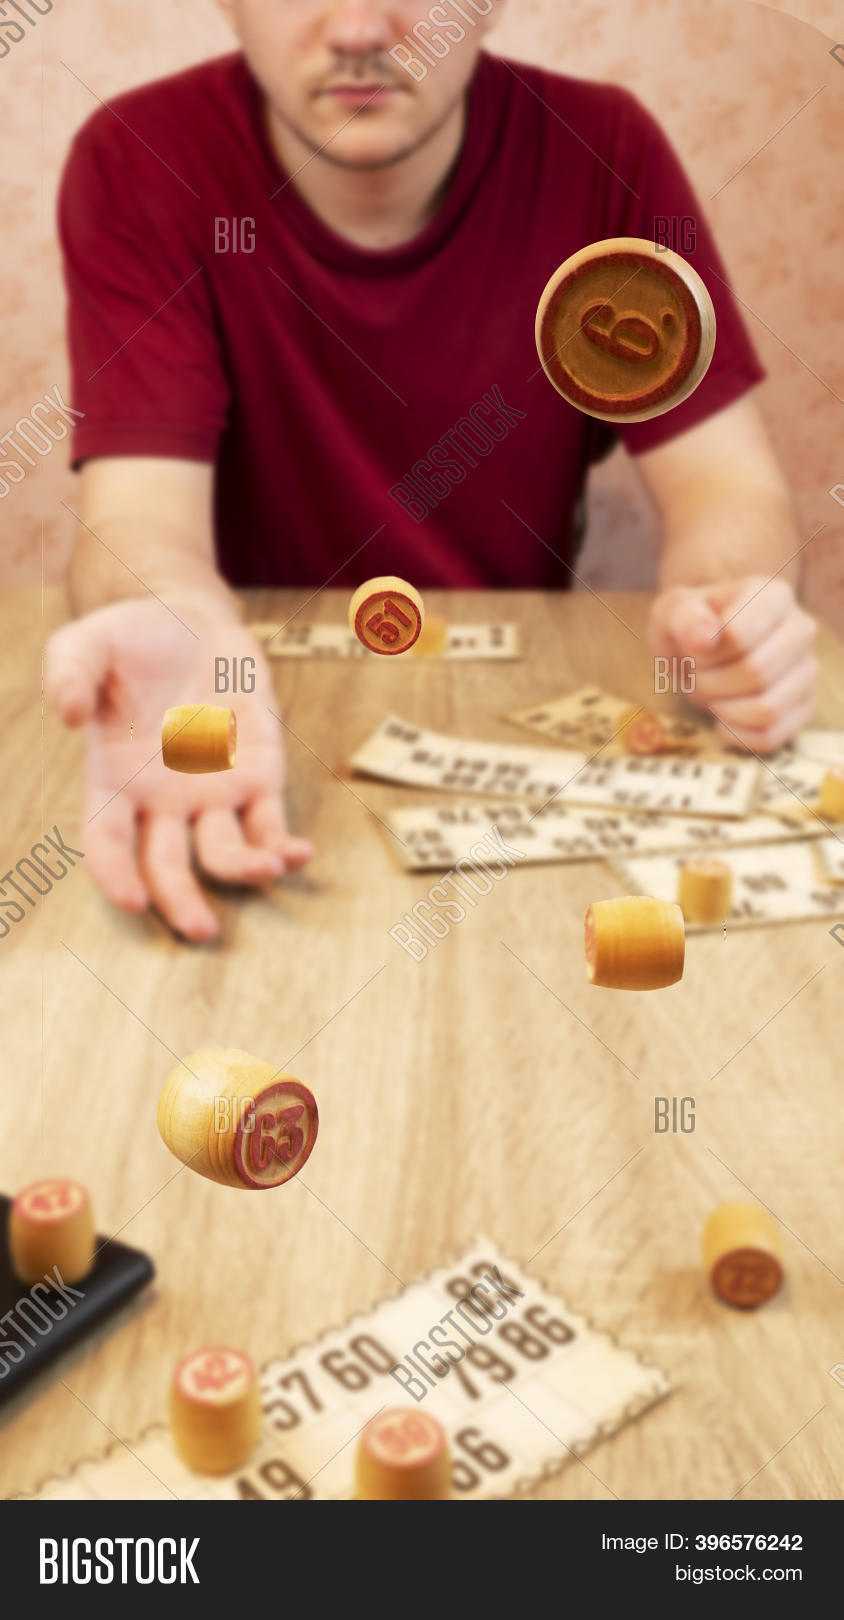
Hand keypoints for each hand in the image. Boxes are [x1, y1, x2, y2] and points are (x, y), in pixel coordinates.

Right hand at [45, 600, 313, 939]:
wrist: (189, 617)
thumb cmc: (130, 638)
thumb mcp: (86, 642)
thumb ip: (67, 673)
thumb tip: (68, 714)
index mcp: (115, 780)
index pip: (107, 844)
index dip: (115, 876)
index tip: (132, 901)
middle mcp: (164, 800)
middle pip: (169, 867)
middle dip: (183, 902)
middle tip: (200, 932)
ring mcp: (214, 791)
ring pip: (227, 852)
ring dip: (246, 870)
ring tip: (266, 870)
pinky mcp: (259, 773)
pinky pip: (271, 822)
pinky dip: (285, 844)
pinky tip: (299, 853)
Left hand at [647, 577, 818, 752]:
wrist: (705, 647)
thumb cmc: (692, 626)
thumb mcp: (674, 610)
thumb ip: (684, 617)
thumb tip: (703, 639)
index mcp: (773, 597)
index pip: (739, 636)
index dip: (705, 653)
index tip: (694, 650)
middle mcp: (801, 630)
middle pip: (755, 673)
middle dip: (710, 683)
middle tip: (696, 675)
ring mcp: (807, 671)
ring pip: (768, 709)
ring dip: (724, 709)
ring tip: (711, 694)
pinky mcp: (803, 707)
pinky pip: (771, 736)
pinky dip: (737, 734)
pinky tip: (722, 717)